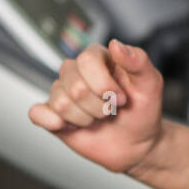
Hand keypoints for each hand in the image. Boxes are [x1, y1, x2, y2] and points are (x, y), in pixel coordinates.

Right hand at [28, 39, 165, 173]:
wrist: (137, 144)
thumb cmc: (142, 111)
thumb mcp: (151, 84)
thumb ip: (138, 61)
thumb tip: (116, 45)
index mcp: (98, 57)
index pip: (87, 61)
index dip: (105, 86)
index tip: (122, 98)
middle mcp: (76, 71)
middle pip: (75, 86)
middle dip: (99, 107)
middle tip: (110, 111)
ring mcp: (63, 92)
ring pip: (60, 103)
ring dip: (85, 119)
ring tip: (97, 118)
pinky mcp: (52, 114)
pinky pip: (37, 113)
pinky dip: (53, 123)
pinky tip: (70, 126)